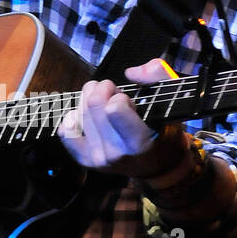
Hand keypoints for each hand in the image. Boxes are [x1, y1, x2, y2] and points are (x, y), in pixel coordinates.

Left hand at [56, 57, 185, 175]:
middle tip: (114, 95)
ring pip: (78, 112)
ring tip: (105, 107)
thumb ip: (159, 76)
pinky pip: (66, 131)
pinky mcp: (85, 160)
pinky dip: (74, 118)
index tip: (129, 101)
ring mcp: (97, 158)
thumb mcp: (171, 103)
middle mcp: (114, 153)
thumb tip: (131, 72)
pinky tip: (88, 117)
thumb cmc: (163, 132)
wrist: (156, 165)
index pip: (113, 108)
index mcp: (138, 142)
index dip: (120, 96)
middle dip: (103, 89)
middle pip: (92, 104)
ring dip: (89, 100)